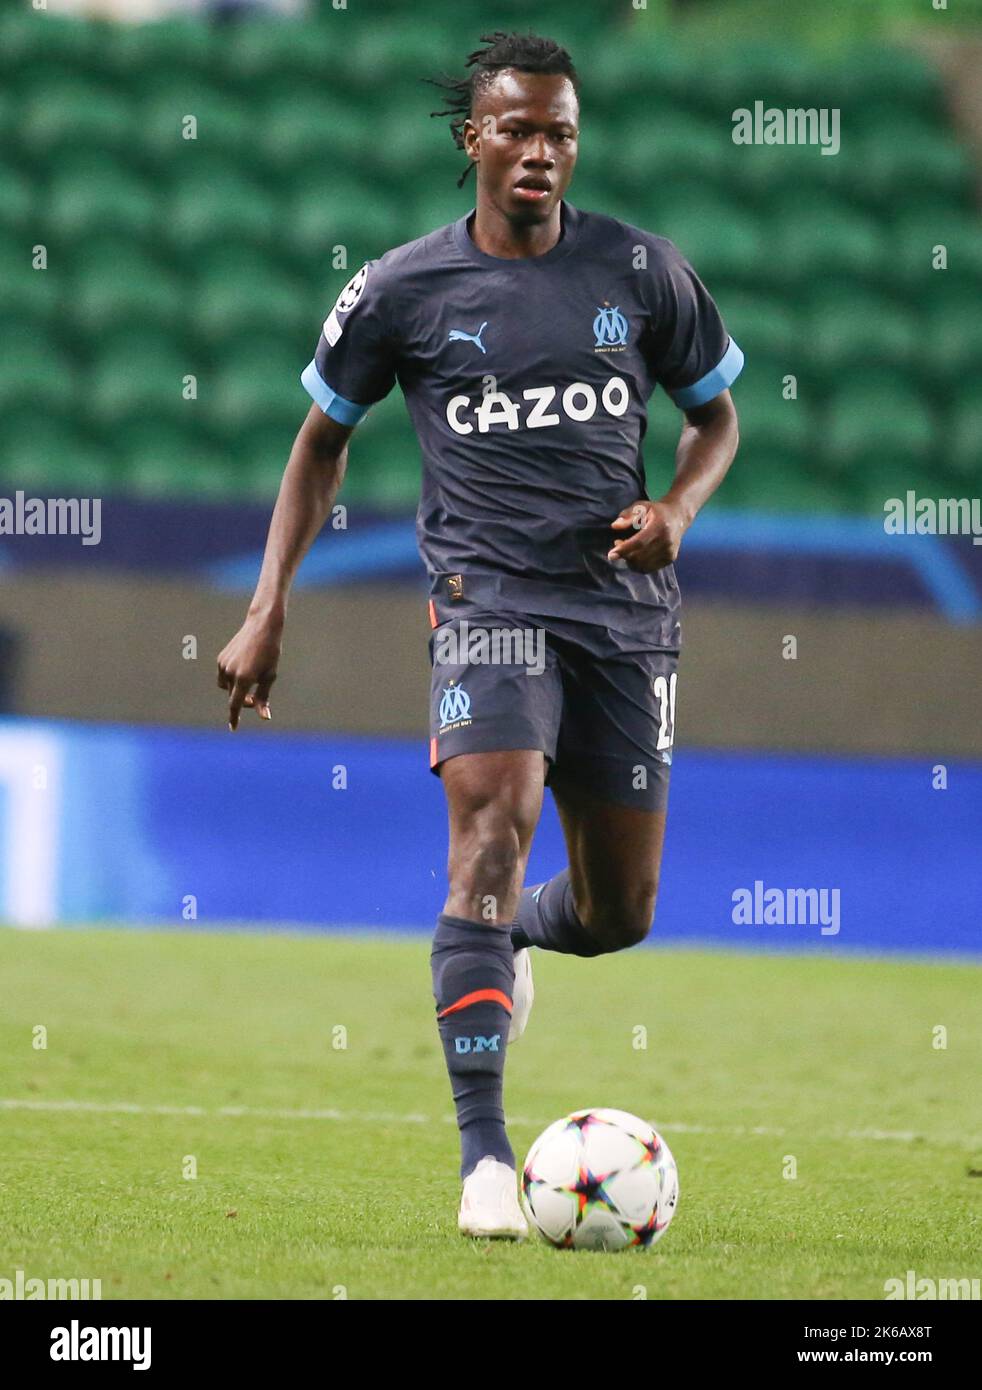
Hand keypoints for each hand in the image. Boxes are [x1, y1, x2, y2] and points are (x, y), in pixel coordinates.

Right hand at [216, 614, 281, 730]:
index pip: (236, 704)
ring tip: (251, 681)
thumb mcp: (270, 676)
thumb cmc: (270, 653)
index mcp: (244, 678)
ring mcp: (224, 665)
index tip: (233, 728)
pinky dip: (232, 678)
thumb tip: (264, 717)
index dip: (234, 717)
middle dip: (244, 701)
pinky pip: (224, 675)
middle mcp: (231, 672)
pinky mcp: (221, 658)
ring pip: (227, 687)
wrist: (261, 627)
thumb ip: (263, 698)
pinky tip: (244, 668)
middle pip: (234, 697)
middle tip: (256, 701)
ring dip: (237, 689)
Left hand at [607, 498, 687, 572]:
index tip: (611, 555)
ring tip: (627, 550)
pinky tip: (635, 555)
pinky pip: (649, 568)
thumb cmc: (656, 511)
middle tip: (618, 544)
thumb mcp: (641, 507)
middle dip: (625, 555)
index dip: (624, 550)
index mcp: (660, 526)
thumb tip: (615, 526)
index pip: (639, 542)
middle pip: (640, 556)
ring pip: (643, 565)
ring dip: (630, 561)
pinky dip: (638, 565)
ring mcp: (670, 552)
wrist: (678, 517)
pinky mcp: (670, 559)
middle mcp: (667, 541)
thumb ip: (628, 515)